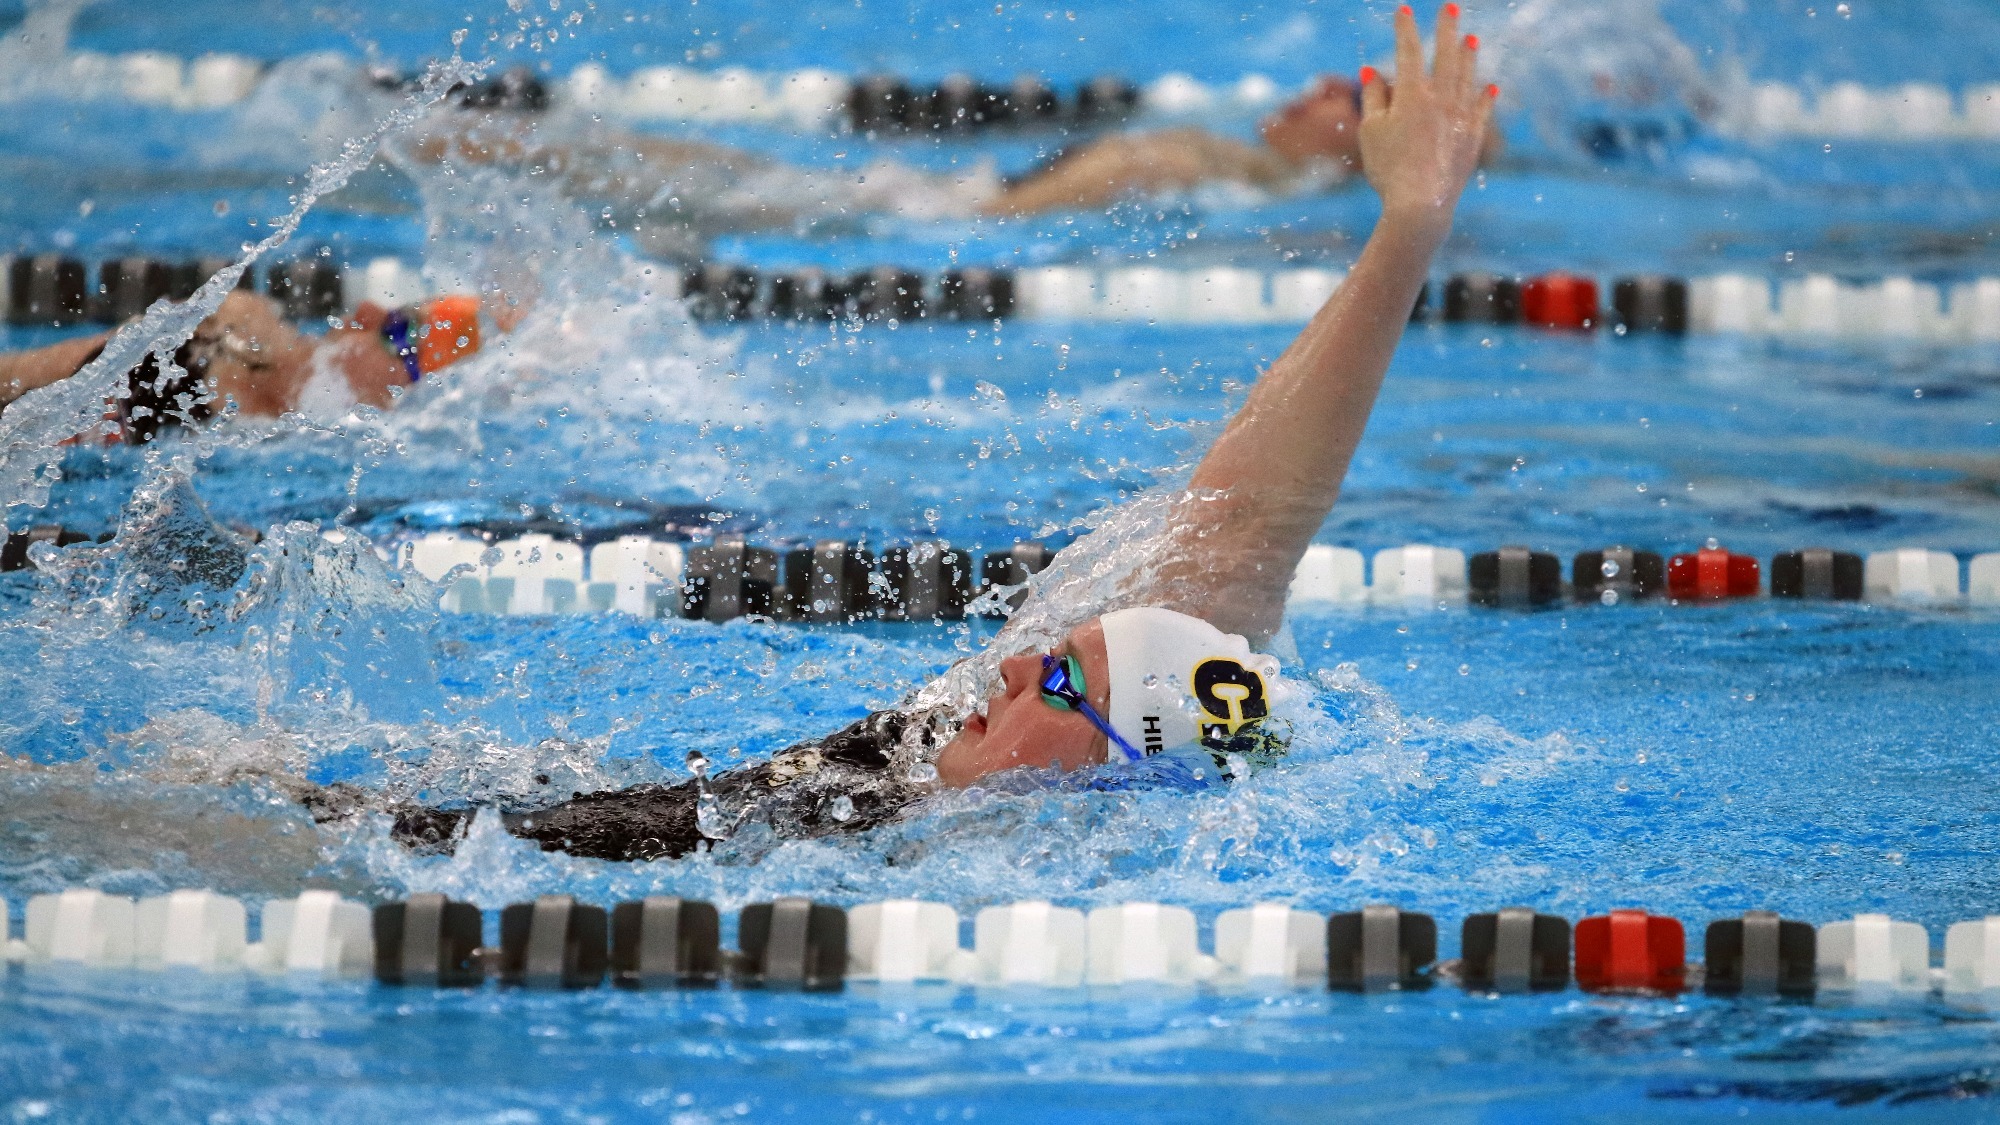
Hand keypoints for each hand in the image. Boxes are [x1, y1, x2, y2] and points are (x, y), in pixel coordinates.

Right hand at [1358, 3, 1495, 227]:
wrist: (1420, 203)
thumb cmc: (1388, 168)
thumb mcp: (1371, 132)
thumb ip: (1374, 99)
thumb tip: (1372, 72)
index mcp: (1412, 94)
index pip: (1408, 51)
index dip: (1405, 27)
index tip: (1404, 8)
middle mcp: (1441, 98)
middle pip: (1445, 55)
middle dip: (1446, 29)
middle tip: (1451, 7)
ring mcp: (1460, 117)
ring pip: (1467, 78)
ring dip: (1468, 57)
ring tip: (1471, 39)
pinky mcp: (1473, 138)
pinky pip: (1482, 110)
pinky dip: (1486, 97)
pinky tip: (1491, 87)